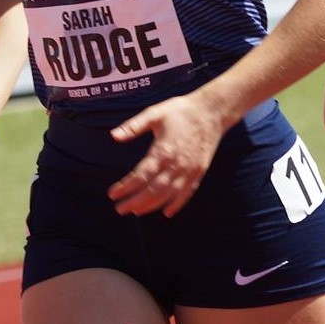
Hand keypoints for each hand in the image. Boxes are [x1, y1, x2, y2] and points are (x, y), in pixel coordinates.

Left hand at [104, 93, 230, 216]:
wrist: (212, 112)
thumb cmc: (181, 111)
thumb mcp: (155, 113)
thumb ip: (133, 126)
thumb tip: (113, 136)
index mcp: (163, 151)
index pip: (141, 176)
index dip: (126, 187)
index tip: (112, 194)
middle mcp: (177, 164)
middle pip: (153, 190)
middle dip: (135, 202)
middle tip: (120, 209)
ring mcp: (190, 170)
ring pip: (169, 195)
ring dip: (152, 205)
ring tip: (137, 212)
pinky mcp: (199, 171)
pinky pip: (187, 192)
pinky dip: (177, 204)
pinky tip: (167, 212)